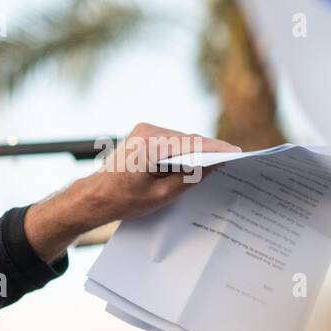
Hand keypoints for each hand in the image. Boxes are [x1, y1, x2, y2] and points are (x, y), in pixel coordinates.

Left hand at [86, 122, 240, 222]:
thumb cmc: (122, 199)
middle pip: (188, 140)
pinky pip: (171, 141)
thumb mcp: (161, 195)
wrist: (94, 197)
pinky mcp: (142, 135)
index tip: (237, 153)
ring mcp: (143, 130)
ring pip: (180, 140)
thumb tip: (214, 165)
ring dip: (195, 152)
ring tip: (217, 163)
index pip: (192, 143)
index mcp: (150, 144)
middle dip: (208, 151)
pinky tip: (195, 163)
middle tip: (233, 160)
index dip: (216, 149)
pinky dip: (183, 151)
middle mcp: (146, 131)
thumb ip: (190, 178)